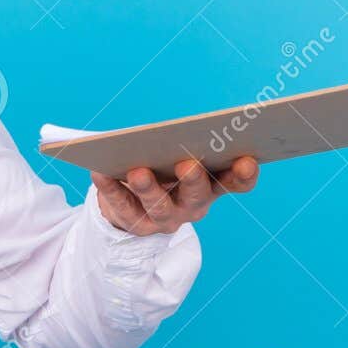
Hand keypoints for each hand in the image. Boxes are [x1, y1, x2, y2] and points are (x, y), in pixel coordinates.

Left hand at [91, 156, 258, 234]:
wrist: (135, 207)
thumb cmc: (165, 171)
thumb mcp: (180, 158)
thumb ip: (187, 143)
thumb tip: (182, 125)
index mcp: (212, 186)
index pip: (234, 183)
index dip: (243, 175)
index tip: (247, 159)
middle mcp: (192, 206)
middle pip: (196, 196)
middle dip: (192, 180)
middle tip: (186, 164)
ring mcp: (164, 218)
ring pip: (159, 207)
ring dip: (149, 188)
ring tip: (137, 171)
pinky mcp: (134, 223)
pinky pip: (121, 206)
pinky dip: (110, 189)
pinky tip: (100, 173)